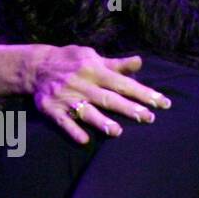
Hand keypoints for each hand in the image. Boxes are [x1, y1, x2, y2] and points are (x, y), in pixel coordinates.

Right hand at [24, 45, 170, 143]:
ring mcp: (66, 97)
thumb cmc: (71, 62)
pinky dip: (73, 131)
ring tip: (117, 132)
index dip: (144, 93)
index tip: (163, 103)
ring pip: (86, 111)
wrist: (35, 66)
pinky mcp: (52, 109)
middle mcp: (82, 83)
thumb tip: (140, 62)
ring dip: (101, 121)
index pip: (123, 83)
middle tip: (149, 118)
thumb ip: (116, 64)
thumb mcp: (92, 57)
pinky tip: (85, 141)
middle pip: (108, 98)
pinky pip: (63, 122)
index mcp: (94, 69)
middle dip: (129, 108)